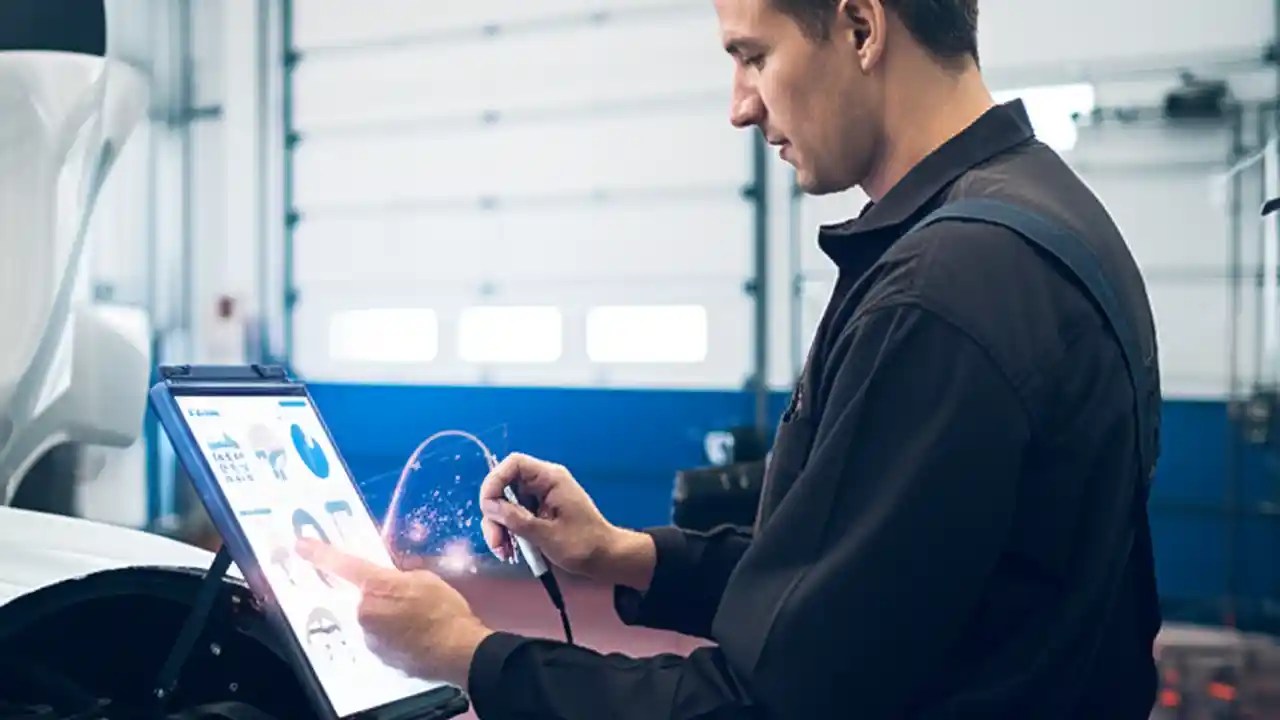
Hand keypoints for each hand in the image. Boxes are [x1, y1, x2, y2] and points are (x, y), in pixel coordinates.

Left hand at [295, 538, 492, 686]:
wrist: (458, 651)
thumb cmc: (445, 610)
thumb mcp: (426, 579)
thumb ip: (400, 576)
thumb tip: (393, 580)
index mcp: (377, 585)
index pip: (342, 565)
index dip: (319, 553)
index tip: (300, 545)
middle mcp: (365, 611)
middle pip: (364, 598)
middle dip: (380, 597)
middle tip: (408, 601)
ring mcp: (370, 637)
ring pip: (372, 620)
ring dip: (387, 618)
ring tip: (418, 622)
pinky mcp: (379, 656)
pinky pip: (381, 639)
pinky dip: (394, 637)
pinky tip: (416, 637)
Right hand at [479, 453, 655, 589]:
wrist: (605, 558)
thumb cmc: (584, 545)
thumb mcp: (547, 535)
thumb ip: (516, 519)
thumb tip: (489, 506)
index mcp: (550, 479)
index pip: (514, 464)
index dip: (495, 480)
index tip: (488, 507)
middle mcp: (543, 484)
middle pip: (504, 488)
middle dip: (494, 515)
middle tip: (496, 542)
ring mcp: (540, 498)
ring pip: (505, 505)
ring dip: (499, 528)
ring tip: (504, 553)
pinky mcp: (538, 513)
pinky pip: (514, 517)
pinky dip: (508, 533)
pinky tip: (510, 551)